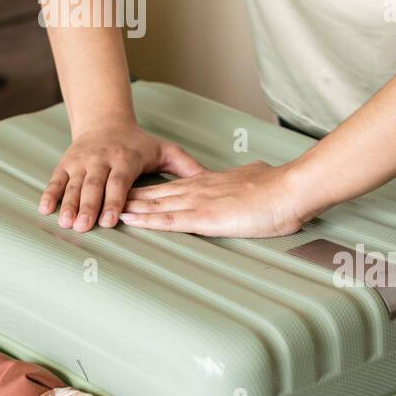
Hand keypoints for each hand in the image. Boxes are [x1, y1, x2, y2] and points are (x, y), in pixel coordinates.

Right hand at [38, 121, 205, 231]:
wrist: (105, 120)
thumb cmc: (138, 142)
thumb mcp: (164, 149)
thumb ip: (186, 166)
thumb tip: (210, 180)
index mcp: (125, 159)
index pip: (119, 182)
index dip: (114, 200)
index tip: (110, 219)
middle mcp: (102, 160)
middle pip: (93, 186)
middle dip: (88, 206)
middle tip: (84, 227)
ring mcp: (82, 162)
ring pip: (74, 185)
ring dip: (68, 204)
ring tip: (65, 222)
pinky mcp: (67, 163)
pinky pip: (57, 179)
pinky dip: (50, 193)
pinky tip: (45, 209)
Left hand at [119, 161, 310, 238]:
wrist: (289, 189)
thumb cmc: (279, 188)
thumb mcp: (257, 176)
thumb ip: (248, 178)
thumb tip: (253, 175)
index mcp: (209, 181)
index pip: (172, 186)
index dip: (149, 190)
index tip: (131, 191)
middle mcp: (197, 189)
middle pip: (155, 193)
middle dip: (130, 198)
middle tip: (106, 199)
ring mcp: (198, 202)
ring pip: (154, 205)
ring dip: (129, 209)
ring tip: (106, 210)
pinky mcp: (203, 218)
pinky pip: (167, 220)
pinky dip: (144, 221)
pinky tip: (128, 221)